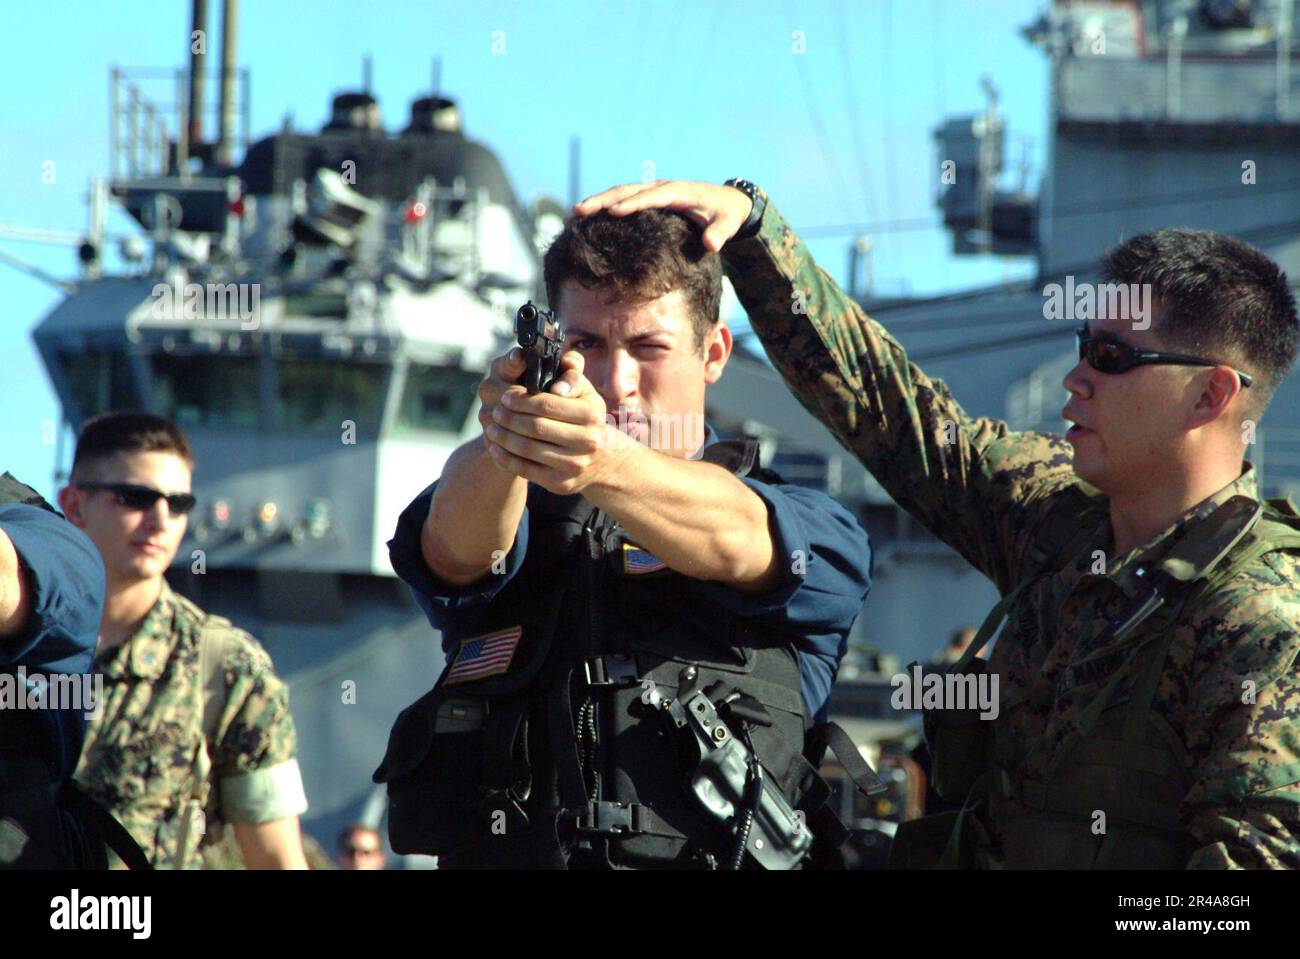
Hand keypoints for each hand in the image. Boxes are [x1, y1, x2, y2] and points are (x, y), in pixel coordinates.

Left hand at [476, 347, 586, 471]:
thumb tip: (557, 385)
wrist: (602, 459)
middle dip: (509, 418)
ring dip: (503, 437)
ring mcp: (574, 464)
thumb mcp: (586, 391)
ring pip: (527, 449)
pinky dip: (505, 457)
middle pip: (535, 427)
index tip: (505, 396)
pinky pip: (525, 469)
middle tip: (494, 411)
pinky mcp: (561, 483)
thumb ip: (572, 374)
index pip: (547, 405)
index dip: (521, 400)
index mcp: (592, 414)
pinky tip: (495, 447)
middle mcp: (588, 441)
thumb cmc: (586, 416)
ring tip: (491, 427)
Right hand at [573, 180, 752, 252]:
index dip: (633, 203)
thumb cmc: (726, 214)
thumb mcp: (728, 224)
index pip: (652, 196)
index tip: (613, 212)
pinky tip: (587, 218)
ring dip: (598, 201)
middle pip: (628, 190)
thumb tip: (712, 245)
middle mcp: (662, 187)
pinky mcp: (648, 198)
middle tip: (579, 210)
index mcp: (680, 192)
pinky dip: (605, 206)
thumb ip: (720, 233)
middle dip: (603, 199)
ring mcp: (653, 191)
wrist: (727, 202)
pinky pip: (623, 199)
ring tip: (575, 214)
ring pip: (620, 193)